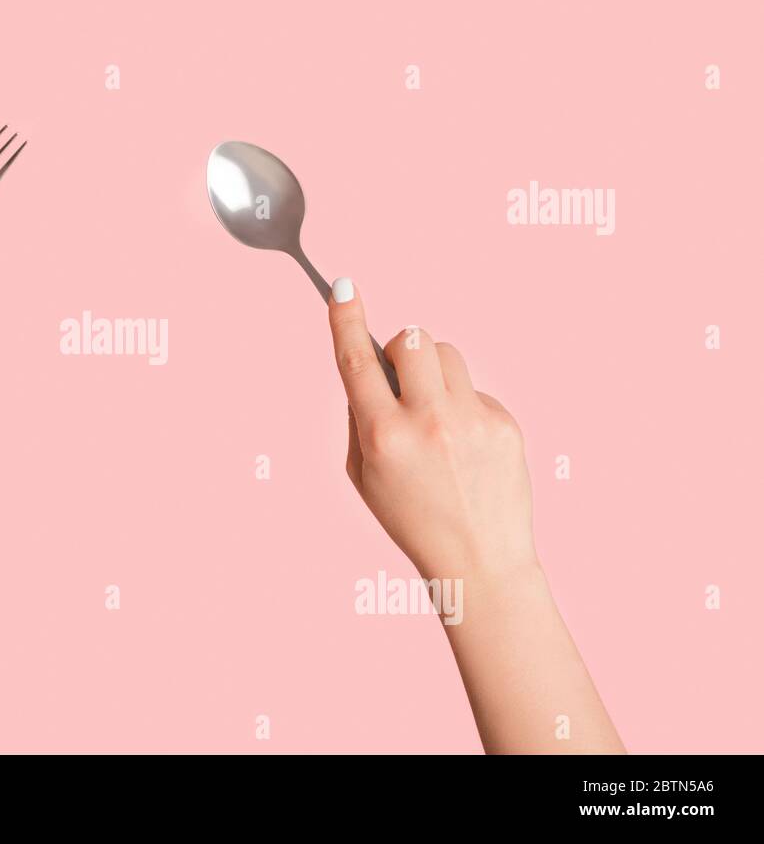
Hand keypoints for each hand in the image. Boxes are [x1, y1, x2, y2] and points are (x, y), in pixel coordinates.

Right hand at [327, 277, 622, 752]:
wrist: (479, 561)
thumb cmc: (411, 517)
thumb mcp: (364, 474)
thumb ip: (362, 416)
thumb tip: (370, 364)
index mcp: (383, 436)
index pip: (358, 361)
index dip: (346, 318)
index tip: (343, 286)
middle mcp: (428, 422)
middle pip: (411, 338)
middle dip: (400, 348)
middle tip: (400, 378)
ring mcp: (471, 421)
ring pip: (446, 353)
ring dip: (432, 371)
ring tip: (435, 416)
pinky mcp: (504, 423)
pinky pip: (474, 388)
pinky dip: (463, 406)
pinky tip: (465, 447)